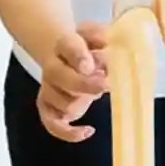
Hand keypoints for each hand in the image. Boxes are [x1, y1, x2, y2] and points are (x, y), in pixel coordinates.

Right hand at [37, 21, 108, 141]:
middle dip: (86, 85)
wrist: (61, 51)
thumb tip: (117, 45)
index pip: (69, 47)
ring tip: (97, 91)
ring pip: (63, 103)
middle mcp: (52, 67)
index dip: (78, 57)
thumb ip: (105, 37)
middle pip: (62, 78)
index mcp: (64, 44)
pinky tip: (88, 131)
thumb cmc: (85, 44)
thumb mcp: (96, 33)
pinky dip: (68, 132)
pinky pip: (53, 124)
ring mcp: (48, 89)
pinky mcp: (47, 107)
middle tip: (107, 85)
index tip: (89, 65)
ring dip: (83, 101)